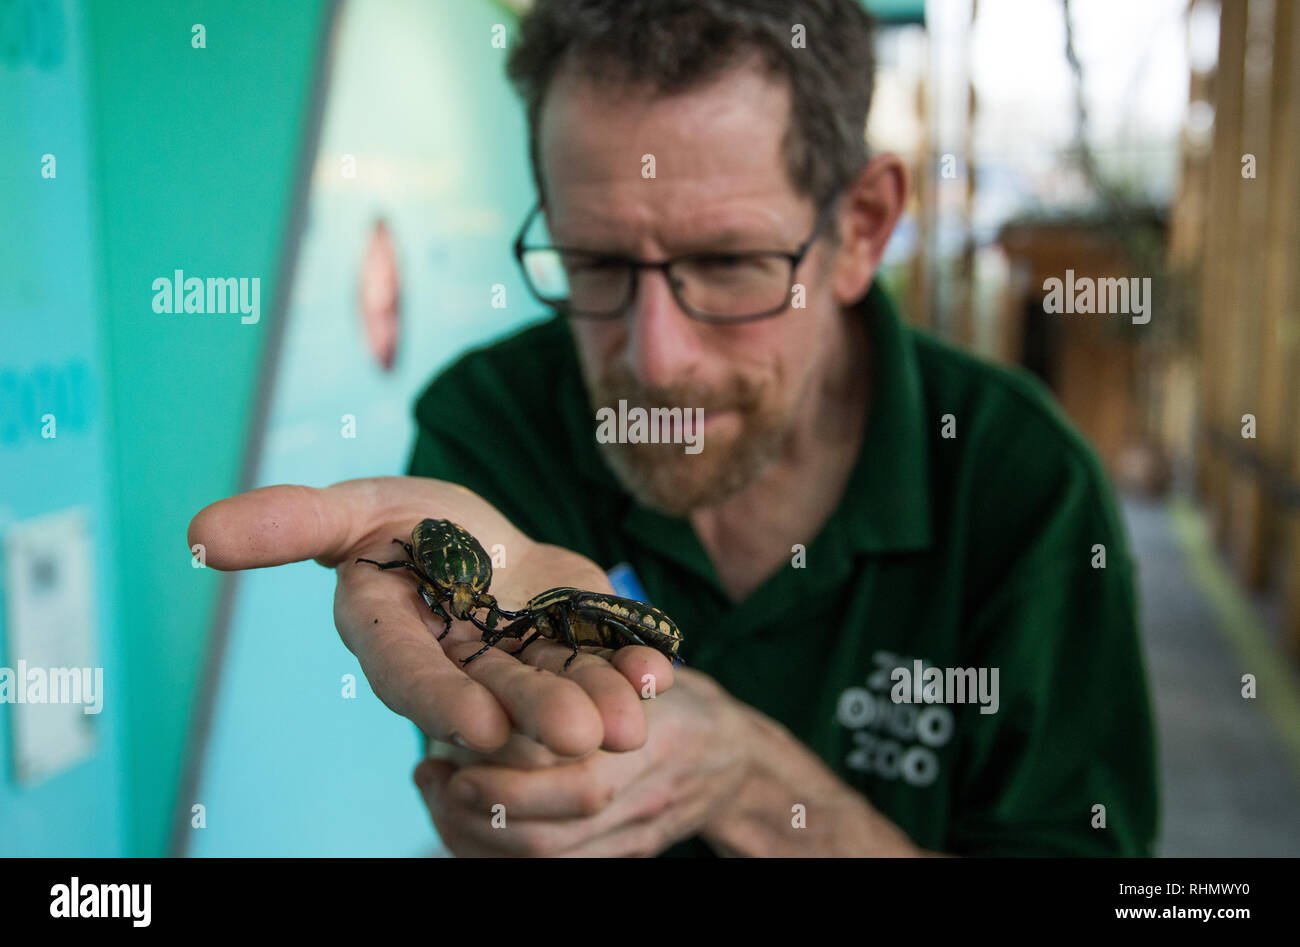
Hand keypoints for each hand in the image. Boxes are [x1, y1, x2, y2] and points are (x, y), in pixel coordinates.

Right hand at [186, 476, 675, 754]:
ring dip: (596, 702)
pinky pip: (604, 659)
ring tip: (633, 720)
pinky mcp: (573, 648)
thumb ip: (289, 522)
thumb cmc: (407, 521)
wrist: (484, 540)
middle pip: (494, 692)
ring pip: (557, 687)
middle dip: (537, 712)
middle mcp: (455, 664)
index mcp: (392, 635)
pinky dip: (632, 665)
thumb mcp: (351, 507)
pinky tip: (659, 670)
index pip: (405, 671)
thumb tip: (197, 535)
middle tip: (581, 734)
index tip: (479, 726)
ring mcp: (520, 663)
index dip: (437, 696)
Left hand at [413, 667, 749, 856]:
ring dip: (474, 840)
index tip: (453, 756)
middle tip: (429, 778)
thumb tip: (521, 661)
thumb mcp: (648, 672)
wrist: (736, 762)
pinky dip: (493, 855)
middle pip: (551, 839)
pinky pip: (552, 873)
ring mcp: (629, 840)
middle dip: (477, 818)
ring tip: (434, 795)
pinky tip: (459, 821)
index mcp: (650, 749)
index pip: (579, 786)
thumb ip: (603, 666)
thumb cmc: (679, 701)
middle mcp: (640, 805)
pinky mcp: (617, 859)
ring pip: (544, 864)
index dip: (511, 782)